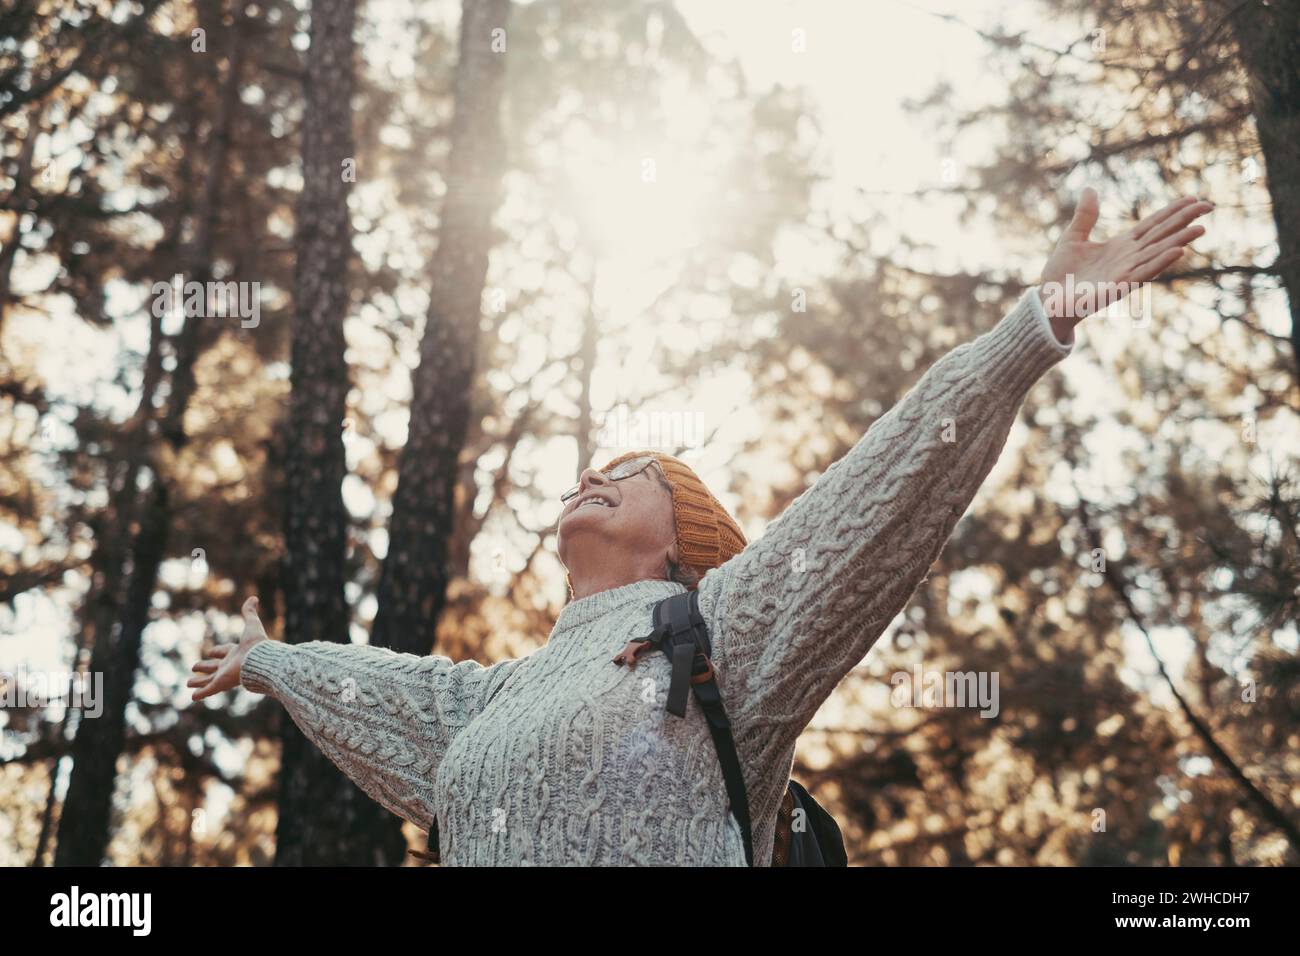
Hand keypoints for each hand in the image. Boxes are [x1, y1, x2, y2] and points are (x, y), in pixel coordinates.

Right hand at [188, 596, 268, 702]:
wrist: (260, 660)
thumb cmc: (257, 643)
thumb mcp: (252, 624)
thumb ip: (250, 612)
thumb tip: (254, 598)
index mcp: (237, 652)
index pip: (225, 652)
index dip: (218, 651)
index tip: (211, 651)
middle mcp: (230, 665)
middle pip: (215, 667)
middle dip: (205, 667)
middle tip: (194, 667)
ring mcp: (225, 676)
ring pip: (209, 680)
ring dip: (199, 682)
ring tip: (188, 683)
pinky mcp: (221, 684)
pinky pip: (208, 691)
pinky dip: (200, 694)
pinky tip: (192, 698)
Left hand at [1037, 187, 1212, 336]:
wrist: (1048, 301)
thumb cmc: (1060, 274)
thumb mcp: (1072, 238)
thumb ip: (1085, 216)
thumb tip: (1089, 188)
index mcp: (1121, 246)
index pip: (1152, 225)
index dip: (1171, 211)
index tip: (1192, 197)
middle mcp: (1129, 258)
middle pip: (1162, 235)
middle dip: (1185, 221)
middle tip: (1209, 206)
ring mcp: (1126, 273)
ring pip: (1158, 253)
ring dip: (1180, 240)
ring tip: (1201, 228)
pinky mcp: (1119, 287)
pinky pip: (1144, 273)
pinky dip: (1161, 262)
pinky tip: (1178, 251)